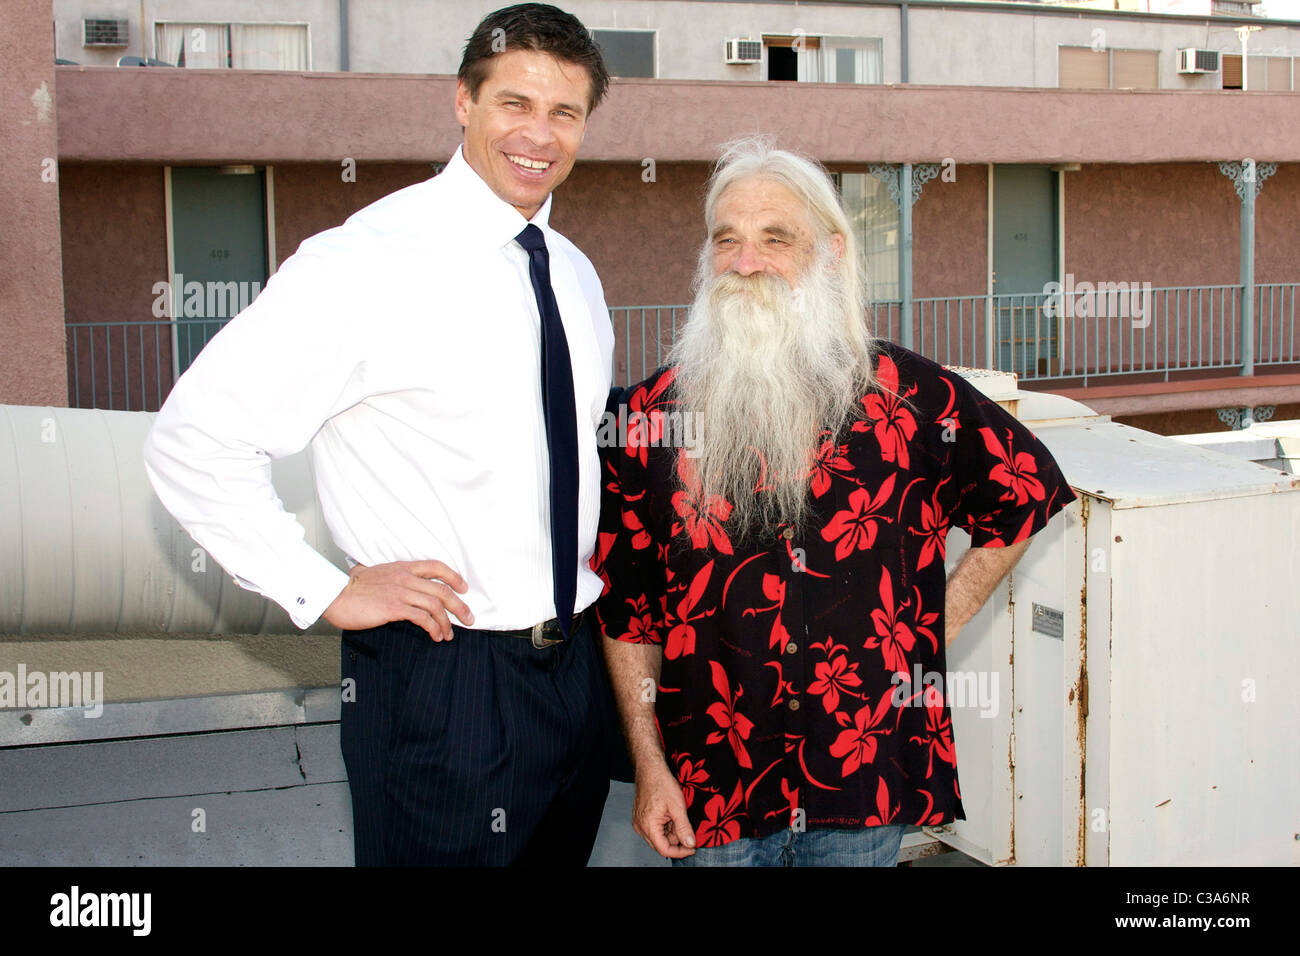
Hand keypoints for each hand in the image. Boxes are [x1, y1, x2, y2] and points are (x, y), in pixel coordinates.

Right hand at [323, 559, 472, 640]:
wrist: (335, 594)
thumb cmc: (351, 588)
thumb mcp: (374, 573)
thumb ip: (389, 575)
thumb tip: (395, 583)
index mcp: (402, 567)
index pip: (436, 566)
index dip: (454, 577)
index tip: (464, 588)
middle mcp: (405, 577)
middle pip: (443, 590)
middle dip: (460, 606)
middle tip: (468, 619)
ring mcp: (401, 592)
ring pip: (436, 606)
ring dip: (447, 623)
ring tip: (448, 635)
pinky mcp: (395, 607)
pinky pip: (423, 618)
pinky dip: (433, 628)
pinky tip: (435, 636)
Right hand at [632, 760, 696, 858]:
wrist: (650, 769)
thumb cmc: (661, 783)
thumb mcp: (678, 807)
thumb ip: (684, 828)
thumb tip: (690, 844)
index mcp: (648, 826)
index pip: (664, 849)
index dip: (680, 852)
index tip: (693, 848)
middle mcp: (641, 827)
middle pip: (661, 845)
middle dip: (677, 841)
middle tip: (689, 832)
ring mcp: (640, 822)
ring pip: (659, 837)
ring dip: (672, 833)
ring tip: (679, 817)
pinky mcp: (642, 818)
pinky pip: (655, 829)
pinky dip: (666, 826)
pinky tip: (672, 815)